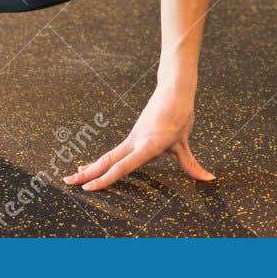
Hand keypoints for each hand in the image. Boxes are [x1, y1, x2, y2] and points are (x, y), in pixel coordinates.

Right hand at [65, 88, 214, 191]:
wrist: (174, 89)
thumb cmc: (180, 114)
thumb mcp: (185, 142)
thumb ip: (191, 164)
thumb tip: (209, 179)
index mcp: (147, 146)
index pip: (122, 167)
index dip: (104, 179)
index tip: (88, 188)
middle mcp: (135, 142)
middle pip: (106, 160)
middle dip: (87, 172)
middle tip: (67, 181)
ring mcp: (133, 137)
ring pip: (109, 155)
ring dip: (91, 166)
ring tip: (75, 175)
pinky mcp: (135, 133)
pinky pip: (117, 151)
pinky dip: (105, 160)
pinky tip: (97, 165)